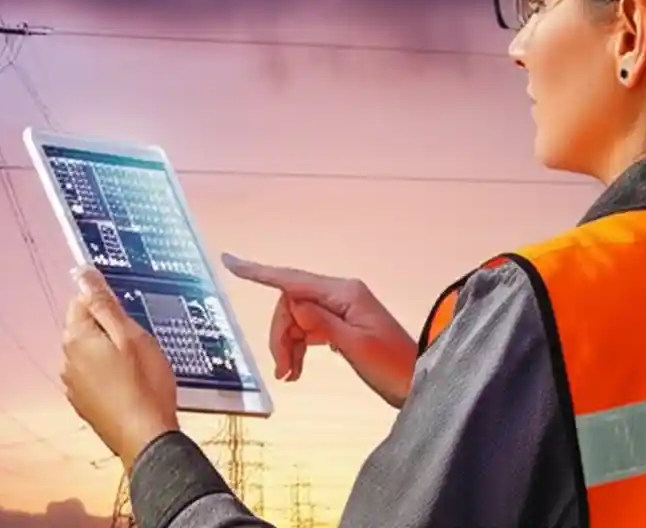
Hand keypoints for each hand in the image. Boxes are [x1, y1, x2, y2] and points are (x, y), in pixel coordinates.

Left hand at [61, 265, 179, 473]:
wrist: (146, 437)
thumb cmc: (144, 383)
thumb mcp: (131, 336)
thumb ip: (105, 305)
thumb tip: (83, 274)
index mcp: (76, 338)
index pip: (81, 301)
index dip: (107, 305)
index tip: (129, 316)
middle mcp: (67, 360)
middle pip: (84, 328)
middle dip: (109, 329)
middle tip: (138, 342)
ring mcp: (73, 385)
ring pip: (89, 354)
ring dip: (108, 353)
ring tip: (137, 367)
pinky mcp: (83, 404)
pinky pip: (93, 377)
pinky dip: (108, 376)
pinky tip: (130, 386)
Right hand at [221, 253, 416, 407]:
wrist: (416, 382)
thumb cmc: (392, 366)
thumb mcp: (355, 346)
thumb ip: (322, 323)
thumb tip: (293, 305)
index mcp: (345, 293)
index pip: (292, 279)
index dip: (258, 272)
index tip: (229, 262)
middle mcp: (341, 294)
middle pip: (291, 303)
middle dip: (279, 334)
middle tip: (281, 369)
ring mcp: (341, 308)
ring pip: (296, 318)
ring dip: (287, 345)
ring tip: (288, 375)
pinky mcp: (341, 324)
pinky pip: (308, 330)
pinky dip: (297, 348)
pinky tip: (295, 371)